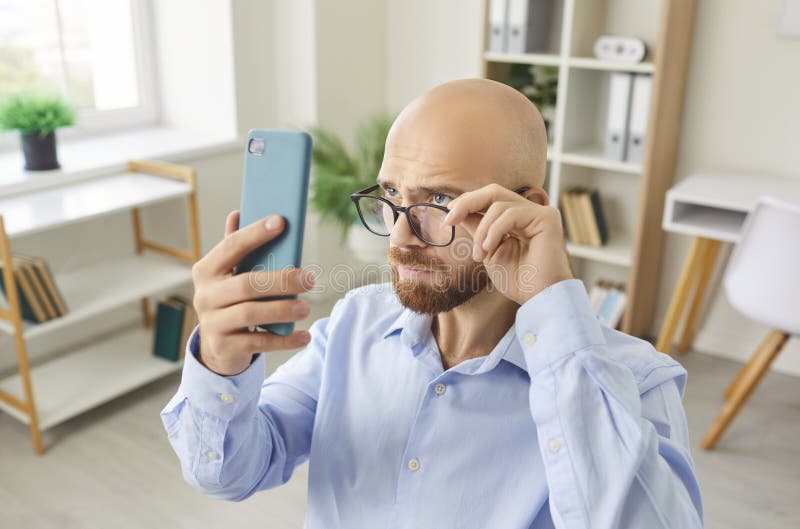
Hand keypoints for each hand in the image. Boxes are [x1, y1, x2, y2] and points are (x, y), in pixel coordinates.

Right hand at [191, 211, 315, 375]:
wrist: (218, 346)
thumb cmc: (231, 300)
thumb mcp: (230, 275)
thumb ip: (235, 247)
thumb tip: (237, 213)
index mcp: (207, 270)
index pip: (231, 247)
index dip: (256, 233)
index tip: (281, 222)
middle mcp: (205, 295)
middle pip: (246, 284)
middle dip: (281, 280)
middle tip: (309, 279)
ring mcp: (213, 323)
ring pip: (250, 314)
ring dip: (282, 310)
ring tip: (305, 308)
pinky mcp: (225, 347)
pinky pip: (258, 342)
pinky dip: (283, 340)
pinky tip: (303, 335)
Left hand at [442, 183, 572, 304]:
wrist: (539, 298)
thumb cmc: (519, 280)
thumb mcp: (488, 250)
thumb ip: (478, 228)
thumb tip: (458, 210)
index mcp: (518, 218)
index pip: (490, 199)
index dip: (467, 202)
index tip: (448, 216)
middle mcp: (530, 212)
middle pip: (494, 191)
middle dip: (468, 203)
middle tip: (450, 219)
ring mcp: (540, 213)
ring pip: (499, 205)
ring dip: (482, 230)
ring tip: (480, 254)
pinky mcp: (547, 217)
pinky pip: (511, 214)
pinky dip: (495, 231)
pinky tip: (489, 248)